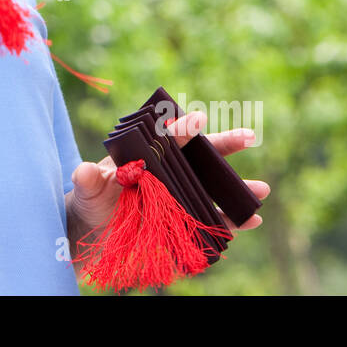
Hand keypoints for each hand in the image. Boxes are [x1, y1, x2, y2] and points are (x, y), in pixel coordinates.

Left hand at [68, 111, 270, 234]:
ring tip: (263, 190)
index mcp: (146, 153)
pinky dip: (231, 221)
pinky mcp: (183, 219)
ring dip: (237, 188)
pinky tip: (251, 221)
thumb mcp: (87, 190)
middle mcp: (167, 170)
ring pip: (211, 187)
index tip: (197, 120)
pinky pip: (211, 219)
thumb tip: (83, 171)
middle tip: (249, 135)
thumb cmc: (92, 198)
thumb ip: (87, 181)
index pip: (165, 137)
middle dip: (224, 146)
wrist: (94, 227)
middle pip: (199, 155)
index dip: (181, 129)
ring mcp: (177, 194)